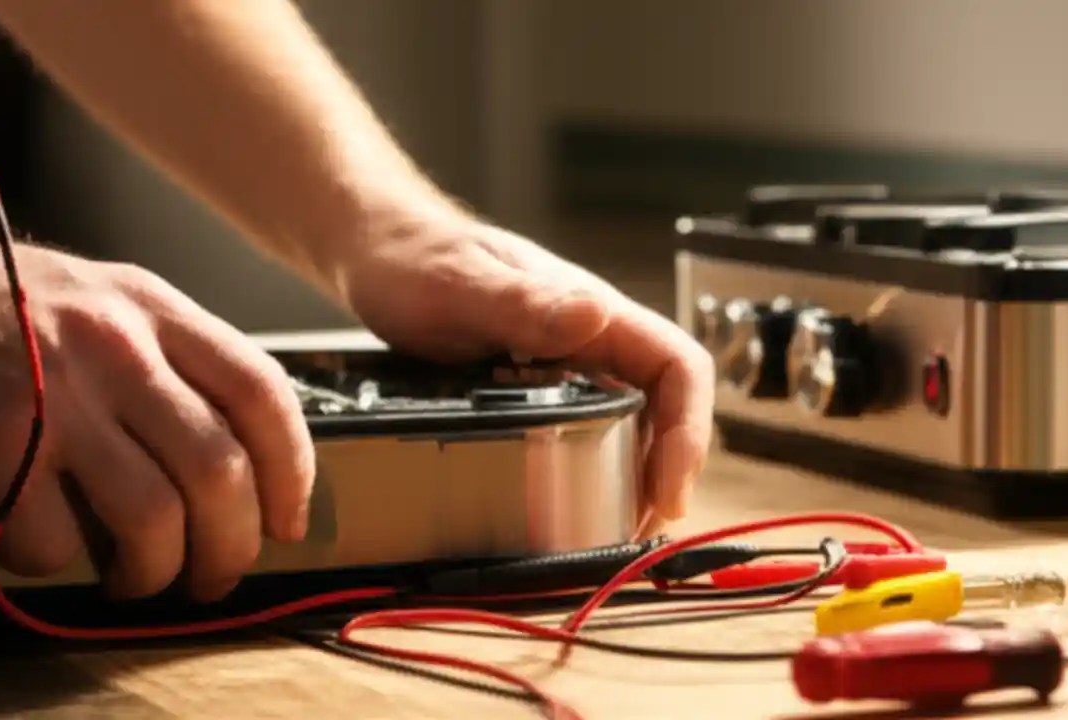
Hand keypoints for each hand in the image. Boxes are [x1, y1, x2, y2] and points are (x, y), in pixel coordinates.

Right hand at [0, 237, 313, 601]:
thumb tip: (243, 456)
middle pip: (218, 469)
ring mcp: (56, 395)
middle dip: (232, 544)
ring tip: (142, 579)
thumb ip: (175, 356)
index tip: (289, 521)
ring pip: (152, 516)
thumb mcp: (109, 300)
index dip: (292, 469)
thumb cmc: (7, 303)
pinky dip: (60, 562)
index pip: (262, 392)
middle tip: (217, 575)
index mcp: (155, 308)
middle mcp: (117, 347)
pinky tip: (50, 548)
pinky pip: (56, 537)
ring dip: (157, 571)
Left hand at [340, 218, 714, 533]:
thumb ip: (524, 302)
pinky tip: (568, 507)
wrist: (378, 253)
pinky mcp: (537, 390)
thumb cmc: (417, 259)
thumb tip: (595, 316)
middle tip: (638, 533)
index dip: (689, 429)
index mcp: (592, 313)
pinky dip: (591, 474)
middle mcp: (591, 341)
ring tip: (609, 535)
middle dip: (664, 471)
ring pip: (630, 426)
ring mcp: (566, 367)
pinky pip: (586, 433)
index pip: (677, 365)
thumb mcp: (461, 286)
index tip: (669, 490)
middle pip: (665, 407)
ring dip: (632, 480)